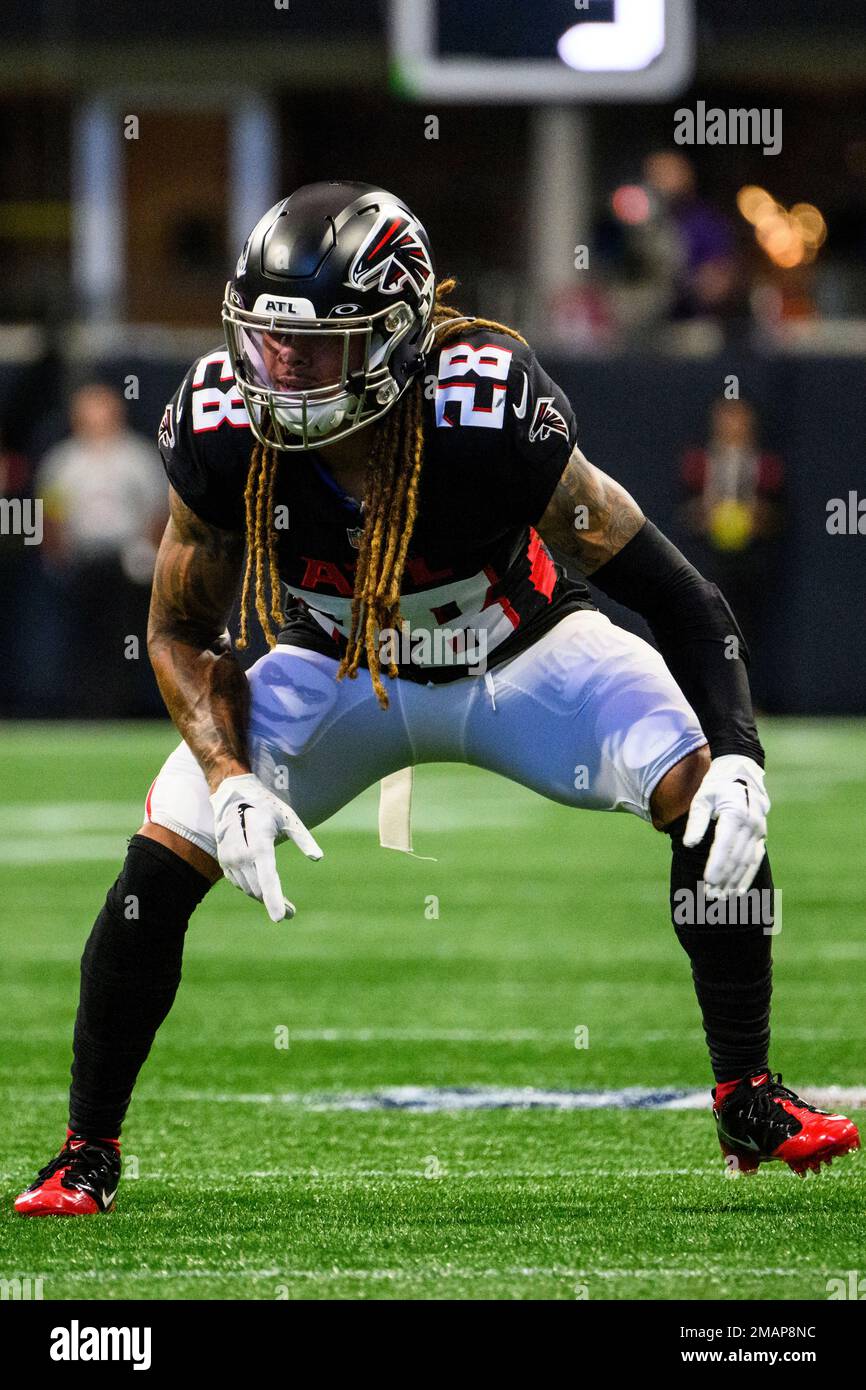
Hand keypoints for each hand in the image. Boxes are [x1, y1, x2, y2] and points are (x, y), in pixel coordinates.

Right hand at [210, 773, 322, 921]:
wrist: (234, 796)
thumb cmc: (267, 807)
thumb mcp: (289, 818)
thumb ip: (303, 839)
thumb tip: (318, 857)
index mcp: (260, 844)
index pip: (268, 878)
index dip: (275, 900)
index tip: (281, 918)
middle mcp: (241, 854)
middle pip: (260, 889)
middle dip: (276, 904)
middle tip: (292, 913)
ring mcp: (230, 859)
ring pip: (250, 889)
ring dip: (265, 899)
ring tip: (284, 905)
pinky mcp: (224, 862)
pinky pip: (241, 884)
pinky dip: (254, 889)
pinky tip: (264, 889)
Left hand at [683, 755, 769, 895]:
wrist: (742, 771)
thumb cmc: (716, 785)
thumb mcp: (701, 798)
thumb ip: (696, 822)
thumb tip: (688, 844)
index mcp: (735, 813)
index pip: (724, 846)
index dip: (716, 866)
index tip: (707, 882)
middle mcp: (750, 824)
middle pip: (736, 858)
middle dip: (723, 879)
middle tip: (710, 896)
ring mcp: (758, 830)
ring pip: (746, 862)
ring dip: (734, 881)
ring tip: (722, 898)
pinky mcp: (761, 835)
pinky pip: (755, 859)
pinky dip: (747, 876)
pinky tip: (739, 890)